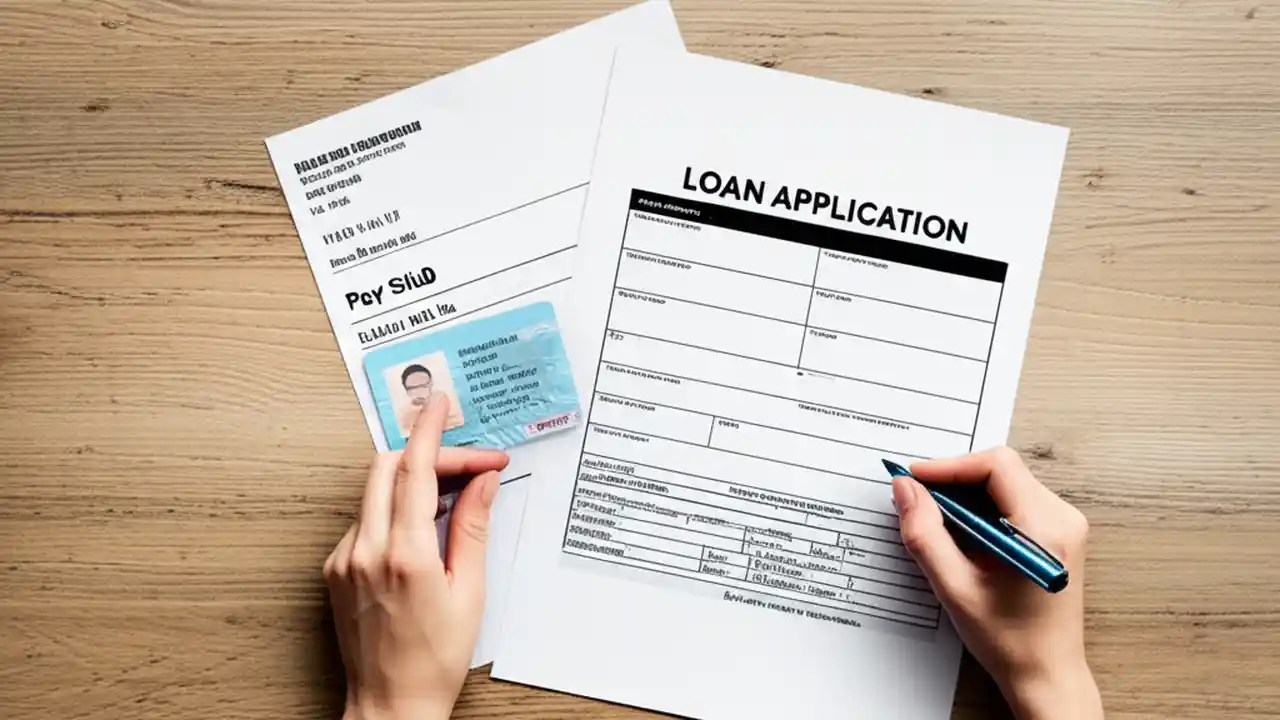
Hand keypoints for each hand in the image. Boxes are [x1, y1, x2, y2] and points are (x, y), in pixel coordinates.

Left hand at [324, 395, 508, 719]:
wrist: (391, 705)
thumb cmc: (434, 659)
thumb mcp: (470, 591)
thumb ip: (474, 527)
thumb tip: (484, 481)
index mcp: (404, 555)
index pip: (414, 470)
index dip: (429, 430)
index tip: (440, 405)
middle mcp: (365, 551)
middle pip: (387, 468)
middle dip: (426, 452)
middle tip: (467, 462)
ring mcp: (344, 560)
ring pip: (374, 492)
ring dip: (411, 482)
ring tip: (452, 499)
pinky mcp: (334, 570)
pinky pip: (364, 520)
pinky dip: (394, 511)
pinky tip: (421, 532)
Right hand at [892, 447, 1101, 719]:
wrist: (1047, 674)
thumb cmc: (1009, 640)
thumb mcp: (955, 588)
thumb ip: (925, 534)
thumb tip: (906, 489)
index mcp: (1044, 529)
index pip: (995, 466)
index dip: (948, 466)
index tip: (914, 479)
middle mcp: (1063, 519)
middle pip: (1001, 469)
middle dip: (954, 479)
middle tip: (918, 499)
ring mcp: (1065, 525)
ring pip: (1006, 482)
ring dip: (967, 493)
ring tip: (937, 519)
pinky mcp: (1058, 533)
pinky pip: (1015, 499)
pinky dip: (982, 506)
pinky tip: (961, 532)